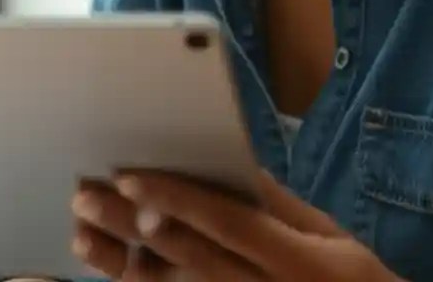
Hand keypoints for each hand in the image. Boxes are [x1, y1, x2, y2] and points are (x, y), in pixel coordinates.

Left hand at [71, 170, 402, 281]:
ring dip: (123, 262)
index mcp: (300, 263)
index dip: (178, 199)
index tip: (129, 175)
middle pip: (189, 258)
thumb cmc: (347, 278)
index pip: (229, 225)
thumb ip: (278, 204)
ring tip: (84, 234)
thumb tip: (229, 162)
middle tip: (87, 195)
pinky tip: (112, 267)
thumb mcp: (328, 236)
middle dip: (134, 224)